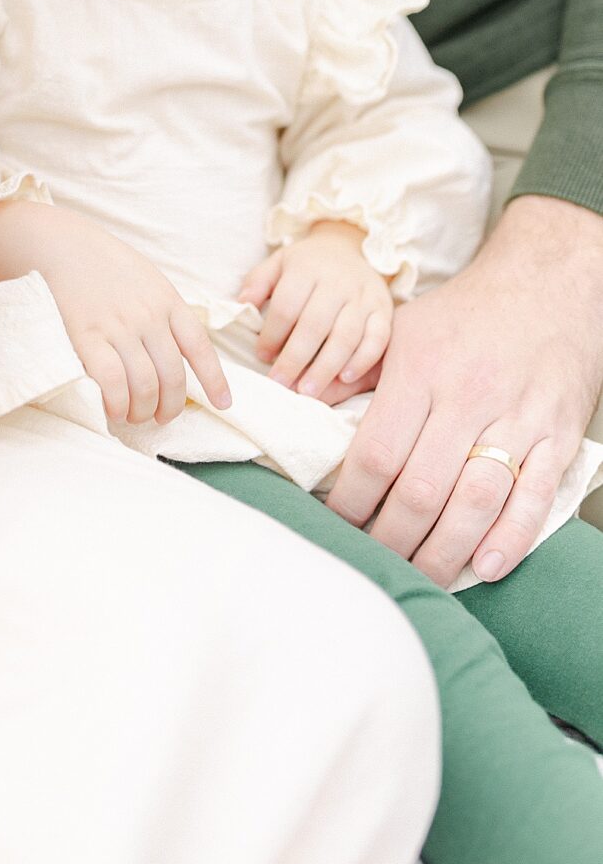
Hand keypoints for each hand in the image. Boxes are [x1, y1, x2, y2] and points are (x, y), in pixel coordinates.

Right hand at [0, 199, 231, 424]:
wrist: (55, 244)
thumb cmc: (98, 263)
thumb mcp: (143, 276)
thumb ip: (161, 308)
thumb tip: (177, 344)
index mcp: (166, 299)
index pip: (199, 346)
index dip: (215, 379)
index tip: (223, 403)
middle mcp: (147, 315)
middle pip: (173, 375)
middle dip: (171, 406)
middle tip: (161, 417)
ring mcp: (117, 326)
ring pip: (145, 384)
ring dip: (143, 410)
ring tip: (135, 417)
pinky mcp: (86, 336)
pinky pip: (112, 381)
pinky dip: (117, 403)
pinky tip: (114, 411)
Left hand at [240, 221, 393, 396]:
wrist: (348, 248)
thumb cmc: (306, 264)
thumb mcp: (278, 262)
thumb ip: (258, 282)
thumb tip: (241, 304)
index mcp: (307, 269)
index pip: (287, 306)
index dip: (272, 334)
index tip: (262, 356)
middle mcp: (338, 282)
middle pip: (315, 324)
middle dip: (295, 358)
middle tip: (280, 384)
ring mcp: (364, 296)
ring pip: (347, 335)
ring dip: (326, 366)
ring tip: (308, 390)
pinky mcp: (384, 309)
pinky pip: (378, 337)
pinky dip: (363, 359)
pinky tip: (345, 378)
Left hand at [326, 195, 602, 584]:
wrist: (549, 286)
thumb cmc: (468, 315)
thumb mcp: (406, 329)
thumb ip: (361, 372)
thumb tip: (306, 401)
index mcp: (421, 370)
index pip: (377, 453)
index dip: (352, 501)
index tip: (337, 525)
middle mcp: (468, 396)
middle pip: (421, 489)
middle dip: (391, 538)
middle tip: (374, 562)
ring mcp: (517, 418)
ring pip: (475, 501)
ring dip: (443, 551)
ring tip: (420, 577)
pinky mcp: (557, 436)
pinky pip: (534, 497)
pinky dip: (510, 538)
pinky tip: (485, 566)